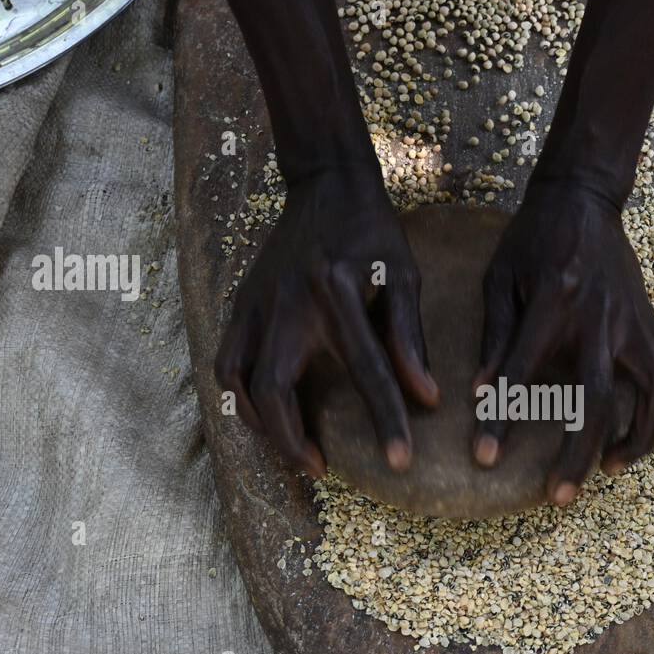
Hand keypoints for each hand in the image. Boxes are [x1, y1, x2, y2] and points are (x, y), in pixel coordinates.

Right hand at [215, 169, 437, 476]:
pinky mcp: (240, 304)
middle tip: (321, 470)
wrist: (324, 184)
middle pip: (274, 392)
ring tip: (293, 447)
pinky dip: (241, 397)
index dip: (386, 420)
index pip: (366, 372)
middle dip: (293, 441)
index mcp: (337, 293)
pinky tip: (267, 414)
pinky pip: (227, 363)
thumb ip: (409, 337)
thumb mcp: (403, 274)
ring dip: (262, 425)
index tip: (401, 461)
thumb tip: (426, 397)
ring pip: (238, 383)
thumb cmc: (372, 231)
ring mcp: (255, 305)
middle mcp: (287, 304)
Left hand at [474, 179, 653, 504]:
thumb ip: (495, 337)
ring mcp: (634, 322)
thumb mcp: (500, 278)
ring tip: (610, 469)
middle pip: (596, 399)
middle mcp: (600, 317)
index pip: (523, 372)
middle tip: (559, 497)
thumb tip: (482, 395)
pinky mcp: (652, 325)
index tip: (485, 458)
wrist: (585, 199)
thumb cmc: (533, 238)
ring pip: (652, 395)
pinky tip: (637, 435)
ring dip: (636, 440)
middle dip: (577, 454)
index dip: (502, 418)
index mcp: (553, 302)